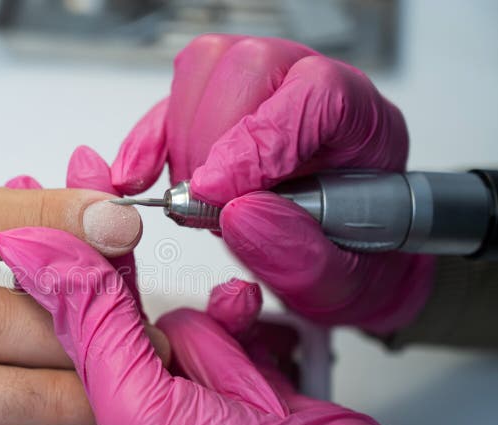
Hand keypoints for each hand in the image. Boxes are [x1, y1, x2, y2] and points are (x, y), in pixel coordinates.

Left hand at [0, 227, 451, 424]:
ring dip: (197, 312)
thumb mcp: (147, 410)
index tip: (26, 198)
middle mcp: (133, 404)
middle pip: (104, 309)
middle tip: (90, 177)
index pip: (51, 326)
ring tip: (227, 323)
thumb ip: (91, 327)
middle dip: (107, 259)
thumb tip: (33, 255)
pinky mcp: (232, 374)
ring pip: (167, 311)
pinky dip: (237, 316)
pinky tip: (249, 319)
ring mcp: (185, 388)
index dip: (42, 260)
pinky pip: (219, 322)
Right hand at [111, 34, 433, 333]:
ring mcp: (259, 93)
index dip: (260, 140)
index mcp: (360, 122)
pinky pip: (170, 101)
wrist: (341, 261)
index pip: (315, 93)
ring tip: (194, 203)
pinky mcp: (213, 109)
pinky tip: (137, 178)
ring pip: (205, 71)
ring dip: (181, 141)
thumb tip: (240, 213)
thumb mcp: (344, 283)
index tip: (220, 193)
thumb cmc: (352, 261)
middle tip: (206, 207)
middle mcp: (308, 91)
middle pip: (250, 68)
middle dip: (211, 142)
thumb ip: (302, 257)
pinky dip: (146, 141)